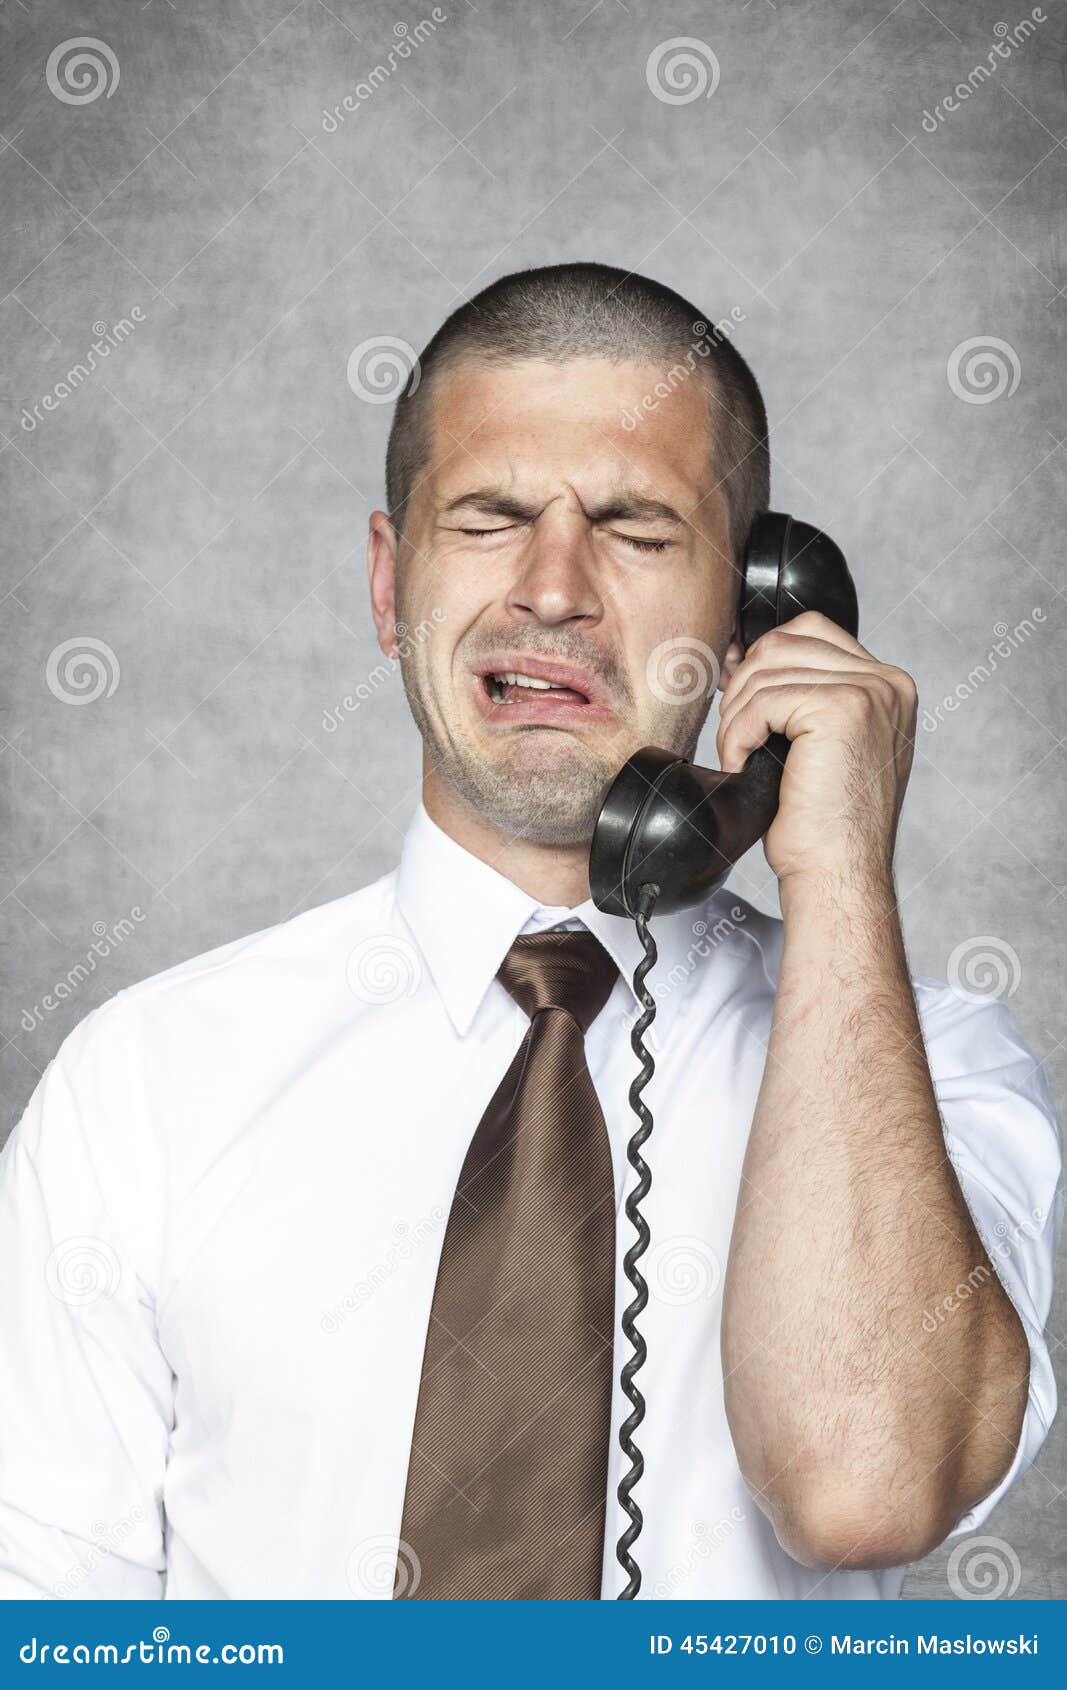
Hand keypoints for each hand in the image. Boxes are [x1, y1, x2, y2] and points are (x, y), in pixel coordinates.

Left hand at [716, 611, 917, 890]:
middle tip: (738, 737)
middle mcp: (887, 682)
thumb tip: (737, 656)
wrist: (838, 874)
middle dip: (745, 687)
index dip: (763, 662)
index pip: (810, 632)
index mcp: (888, 686)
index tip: (740, 702)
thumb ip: (801, 696)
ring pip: (767, 668)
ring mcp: (869, 692)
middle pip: (783, 641)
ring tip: (742, 758)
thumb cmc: (823, 824)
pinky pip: (762, 700)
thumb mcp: (818, 747)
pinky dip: (738, 734)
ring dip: (737, 715)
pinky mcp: (842, 709)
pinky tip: (743, 766)